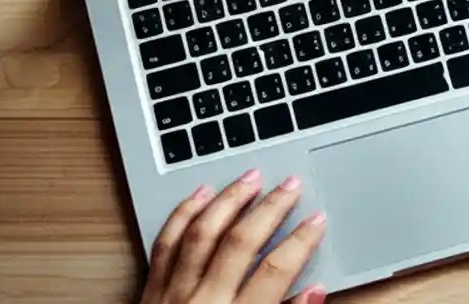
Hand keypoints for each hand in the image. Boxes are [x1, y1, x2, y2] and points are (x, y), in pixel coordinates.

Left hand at [140, 169, 327, 303]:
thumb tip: (314, 292)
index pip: (274, 272)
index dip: (301, 241)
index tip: (319, 219)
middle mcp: (203, 303)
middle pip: (241, 242)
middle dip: (270, 208)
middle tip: (290, 184)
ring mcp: (172, 294)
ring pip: (202, 233)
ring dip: (229, 200)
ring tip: (251, 177)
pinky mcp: (150, 291)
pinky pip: (166, 243)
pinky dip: (184, 214)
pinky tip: (201, 194)